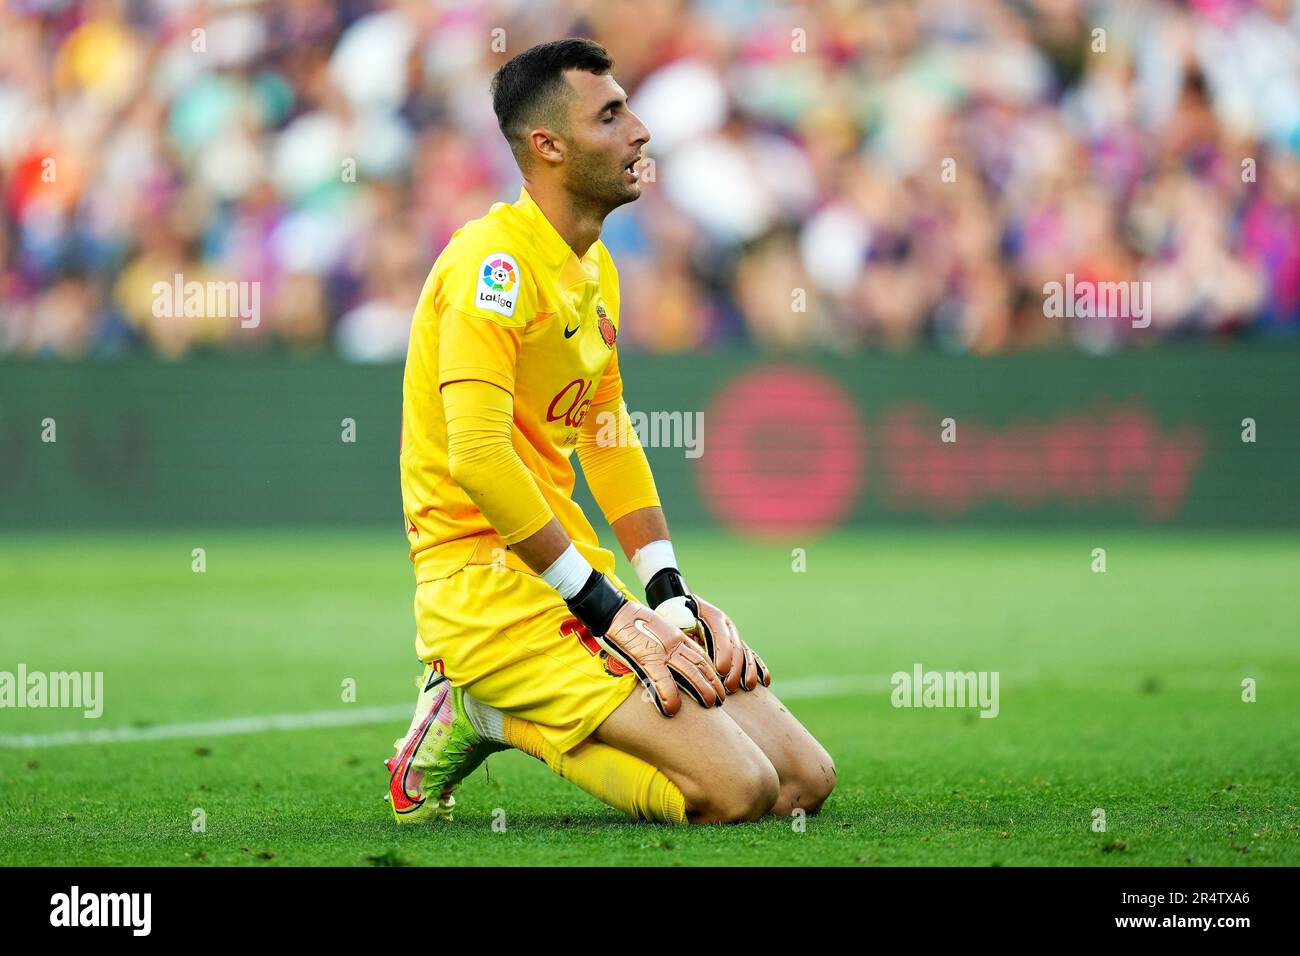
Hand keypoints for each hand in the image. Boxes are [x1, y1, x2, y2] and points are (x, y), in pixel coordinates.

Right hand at [599, 600, 725, 716]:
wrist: (611, 611)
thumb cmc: (627, 623)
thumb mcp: (651, 634)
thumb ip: (661, 647)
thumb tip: (665, 666)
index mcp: (675, 637)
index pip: (700, 655)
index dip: (711, 671)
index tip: (718, 684)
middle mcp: (673, 644)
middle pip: (700, 665)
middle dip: (713, 683)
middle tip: (721, 700)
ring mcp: (662, 650)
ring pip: (689, 672)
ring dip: (702, 690)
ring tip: (711, 705)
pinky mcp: (647, 657)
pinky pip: (662, 679)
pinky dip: (669, 695)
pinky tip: (673, 709)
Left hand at [656, 594, 770, 694]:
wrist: (680, 608)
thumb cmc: (672, 618)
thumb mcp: (673, 623)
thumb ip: (680, 637)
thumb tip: (686, 657)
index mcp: (711, 614)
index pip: (720, 634)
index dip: (723, 653)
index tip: (720, 670)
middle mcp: (726, 624)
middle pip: (736, 645)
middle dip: (735, 668)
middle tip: (729, 687)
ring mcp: (734, 634)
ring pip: (745, 652)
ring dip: (747, 670)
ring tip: (747, 687)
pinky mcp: (737, 644)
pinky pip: (751, 656)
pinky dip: (758, 668)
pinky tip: (764, 681)